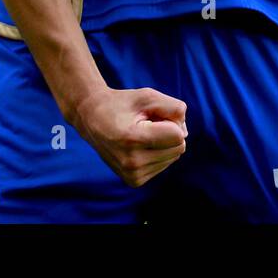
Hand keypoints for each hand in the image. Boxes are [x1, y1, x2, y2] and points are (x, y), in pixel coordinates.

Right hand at [71, 86, 187, 187]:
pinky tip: (139, 145)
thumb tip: (184, 134)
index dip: (171, 120)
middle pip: (179, 148)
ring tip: (140, 134)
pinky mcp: (134, 181)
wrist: (92, 118)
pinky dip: (157, 153)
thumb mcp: (148, 96)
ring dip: (162, 142)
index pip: (178, 136)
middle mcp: (132, 162)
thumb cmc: (123, 104)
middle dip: (169, 131)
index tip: (150, 115)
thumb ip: (174, 108)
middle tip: (145, 124)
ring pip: (173, 157)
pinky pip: (164, 164)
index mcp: (132, 139)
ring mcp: (132, 174)